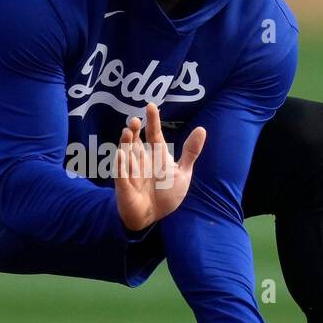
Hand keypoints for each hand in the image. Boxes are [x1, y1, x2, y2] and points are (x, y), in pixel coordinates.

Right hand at [115, 102, 205, 231]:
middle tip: (135, 121)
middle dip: (134, 131)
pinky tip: (120, 155)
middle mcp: (142, 161)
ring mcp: (131, 172)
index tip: (151, 106)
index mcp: (156, 156)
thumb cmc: (165, 194)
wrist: (151, 216)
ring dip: (125, 143)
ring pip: (126, 154)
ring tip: (127, 132)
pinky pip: (121, 175)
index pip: (154, 135)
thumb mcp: (182, 173)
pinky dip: (120, 165)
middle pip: (136, 142)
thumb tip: (202, 129)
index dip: (153, 121)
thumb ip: (190, 152)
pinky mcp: (124, 186)